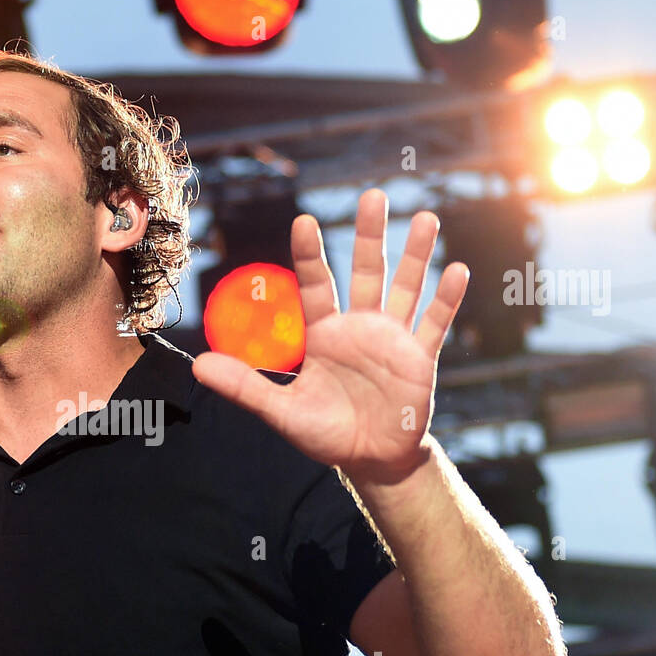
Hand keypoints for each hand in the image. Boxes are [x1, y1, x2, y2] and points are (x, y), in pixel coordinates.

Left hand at [192, 188, 466, 485]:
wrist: (369, 460)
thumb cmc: (325, 433)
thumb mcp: (281, 411)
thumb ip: (245, 386)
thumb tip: (199, 366)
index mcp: (323, 334)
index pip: (316, 285)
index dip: (310, 254)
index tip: (304, 221)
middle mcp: (359, 327)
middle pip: (365, 272)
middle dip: (369, 235)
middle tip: (373, 195)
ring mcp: (392, 339)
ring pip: (406, 288)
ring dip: (416, 255)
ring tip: (427, 218)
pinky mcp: (419, 359)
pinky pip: (434, 324)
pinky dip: (446, 298)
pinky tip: (456, 268)